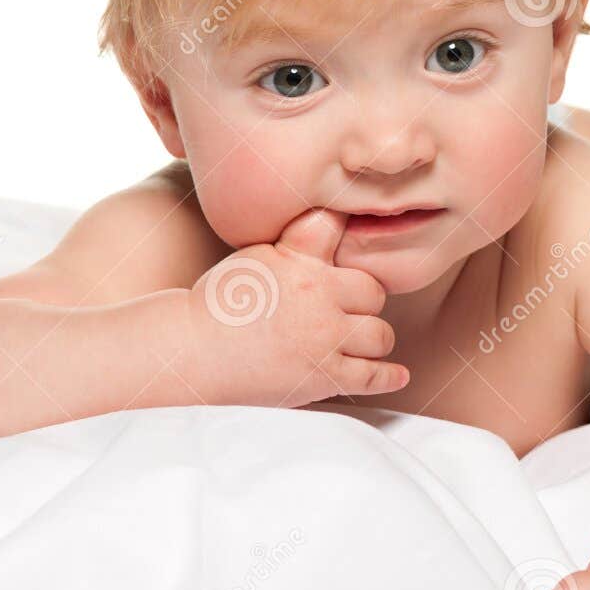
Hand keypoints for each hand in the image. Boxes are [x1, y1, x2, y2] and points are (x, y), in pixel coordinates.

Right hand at [183, 207, 407, 407]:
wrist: (193, 351)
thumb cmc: (224, 300)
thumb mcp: (262, 255)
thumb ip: (304, 238)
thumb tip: (338, 210)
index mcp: (305, 267)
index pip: (354, 254)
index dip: (354, 264)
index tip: (352, 275)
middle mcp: (321, 302)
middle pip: (375, 295)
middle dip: (365, 301)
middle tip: (350, 310)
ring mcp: (325, 343)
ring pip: (381, 335)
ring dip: (375, 337)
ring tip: (363, 339)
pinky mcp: (323, 379)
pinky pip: (372, 376)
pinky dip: (389, 375)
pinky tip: (397, 374)